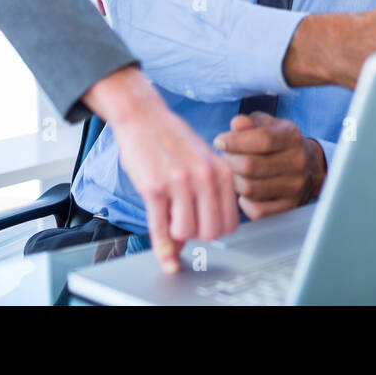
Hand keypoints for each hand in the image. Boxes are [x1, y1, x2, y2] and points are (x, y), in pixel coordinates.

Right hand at [82, 66, 237, 272]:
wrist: (143, 117)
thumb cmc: (172, 140)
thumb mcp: (197, 164)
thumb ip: (203, 199)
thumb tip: (197, 236)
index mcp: (221, 171)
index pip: (231, 222)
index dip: (216, 230)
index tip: (204, 227)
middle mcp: (205, 177)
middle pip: (211, 232)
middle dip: (198, 236)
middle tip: (186, 225)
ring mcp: (180, 183)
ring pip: (187, 232)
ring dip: (178, 234)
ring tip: (170, 218)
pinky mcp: (154, 188)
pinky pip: (161, 229)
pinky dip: (162, 250)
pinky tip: (165, 257)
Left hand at [214, 112, 326, 219]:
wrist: (308, 166)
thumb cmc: (278, 143)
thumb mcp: (265, 125)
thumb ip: (249, 122)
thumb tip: (236, 124)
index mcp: (291, 137)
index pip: (263, 139)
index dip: (235, 141)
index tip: (220, 141)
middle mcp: (297, 162)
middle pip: (250, 166)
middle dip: (229, 161)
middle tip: (225, 158)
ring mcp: (295, 187)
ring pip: (250, 189)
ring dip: (234, 181)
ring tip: (233, 173)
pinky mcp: (289, 207)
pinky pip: (257, 211)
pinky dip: (244, 203)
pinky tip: (245, 192)